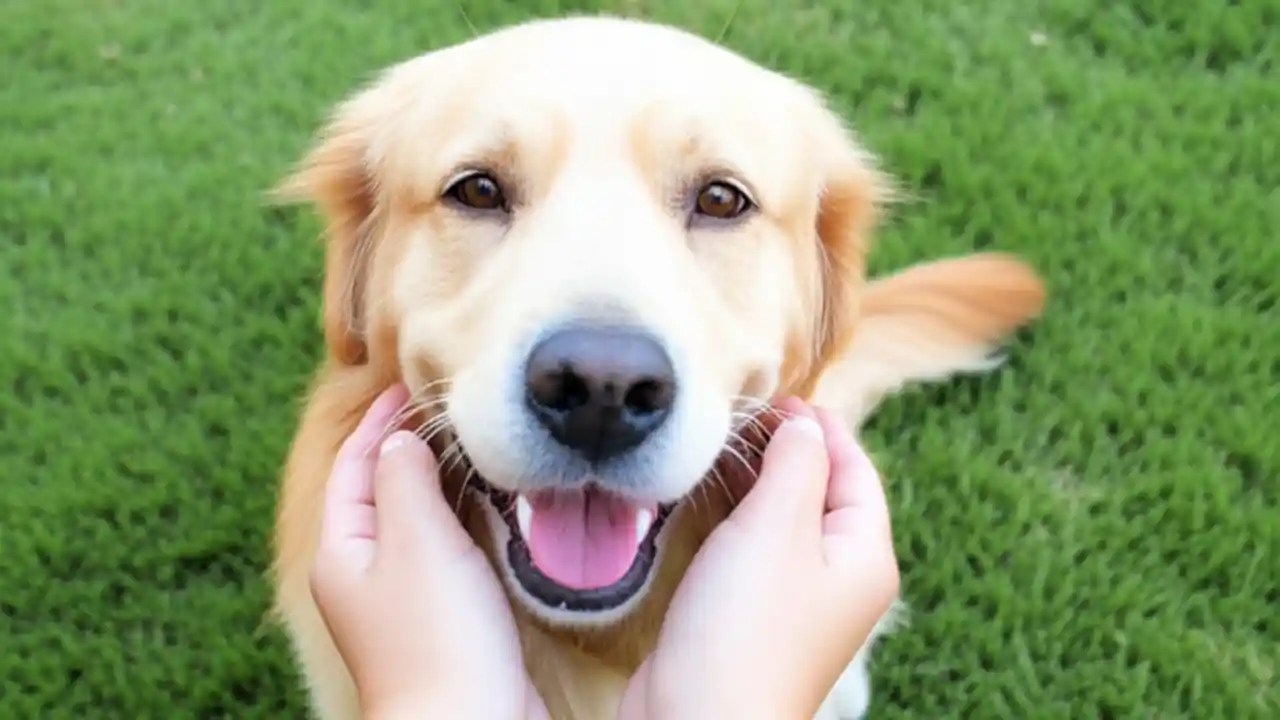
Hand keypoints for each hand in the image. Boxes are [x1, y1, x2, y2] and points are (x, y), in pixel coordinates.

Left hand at [308, 384, 546, 719]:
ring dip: (442, 480)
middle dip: (411, 446)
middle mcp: (366, 575)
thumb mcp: (415, 539)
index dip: (379, 420)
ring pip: (418, 521)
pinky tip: (496, 506)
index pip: (352, 466)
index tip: (411, 382)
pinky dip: (465, 519)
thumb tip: (401, 439)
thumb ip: (404, 478)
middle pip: (382, 491)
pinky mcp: (445, 621)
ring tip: (477, 443)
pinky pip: (448, 552)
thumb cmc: (438, 637)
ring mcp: (405, 600)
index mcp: (343, 553)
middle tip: (450, 405)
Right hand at [619, 399, 899, 718]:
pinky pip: (755, 548)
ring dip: (758, 480)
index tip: (778, 396)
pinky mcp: (754, 615)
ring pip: (785, 518)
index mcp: (864, 555)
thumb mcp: (778, 525)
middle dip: (787, 449)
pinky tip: (704, 498)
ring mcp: (797, 599)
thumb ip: (797, 462)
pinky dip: (737, 516)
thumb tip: (805, 424)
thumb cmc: (745, 627)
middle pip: (823, 491)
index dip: (821, 426)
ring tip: (719, 447)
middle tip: (742, 417)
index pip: (857, 469)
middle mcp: (839, 578)